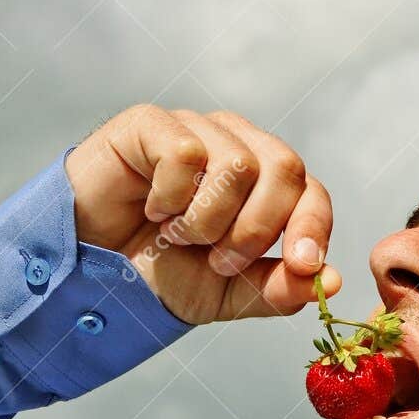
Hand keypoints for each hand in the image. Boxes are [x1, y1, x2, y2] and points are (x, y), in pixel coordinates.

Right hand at [64, 105, 340, 324]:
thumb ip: (277, 288)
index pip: (311, 191)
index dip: (312, 226)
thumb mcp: (227, 295)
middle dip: (256, 229)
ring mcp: (196, 130)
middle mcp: (237, 148)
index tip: (302, 263)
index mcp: (264, 186)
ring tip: (177, 234)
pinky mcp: (151, 123)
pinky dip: (170, 196)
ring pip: (238, 164)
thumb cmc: (160, 274)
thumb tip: (328, 281)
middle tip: (217, 259)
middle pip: (285, 167)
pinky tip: (151, 208)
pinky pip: (186, 152)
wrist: (91, 272)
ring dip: (207, 220)